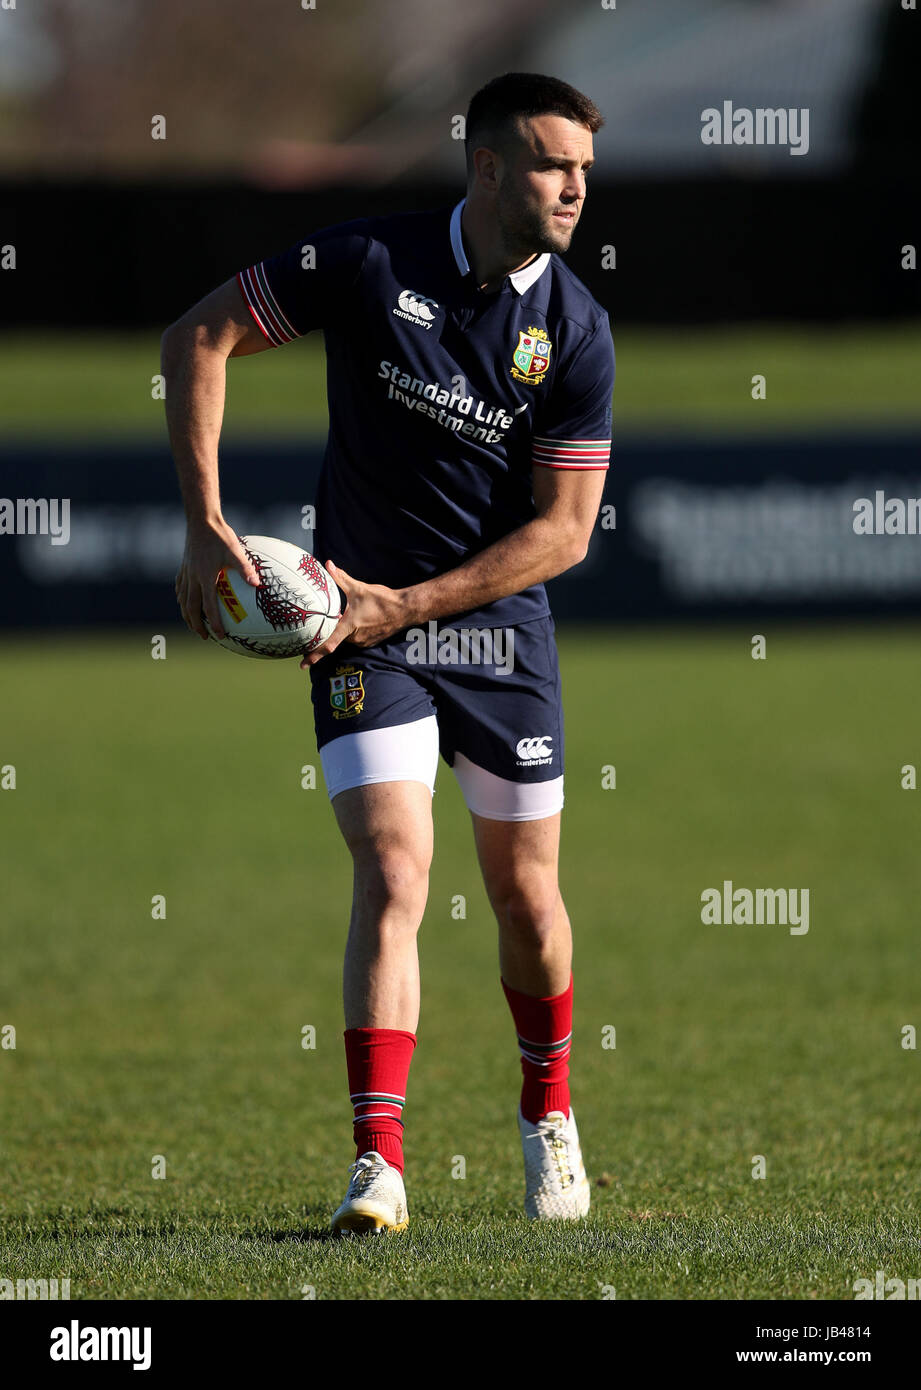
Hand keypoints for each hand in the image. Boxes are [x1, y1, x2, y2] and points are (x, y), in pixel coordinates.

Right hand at [175, 517, 259, 638]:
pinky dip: (182, 599)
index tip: (221, 635)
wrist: (201, 519)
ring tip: (193, 625)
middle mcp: (192, 578)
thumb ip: (245, 568)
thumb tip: (258, 584)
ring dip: (187, 615)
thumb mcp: (236, 551)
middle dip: (197, 625)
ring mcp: (186, 572)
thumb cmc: (220, 535)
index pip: (208, 606)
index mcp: (205, 577)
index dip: (214, 623)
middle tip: (205, 637)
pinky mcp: (184, 566)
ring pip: (183, 600)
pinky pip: (180, 588)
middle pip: (191, 608)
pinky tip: (186, 602)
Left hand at [300, 561, 407, 666]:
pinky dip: (351, 631)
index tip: (302, 664)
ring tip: (339, 621)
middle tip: (313, 634)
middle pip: (335, 639)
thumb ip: (341, 578)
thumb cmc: (382, 600)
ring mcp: (363, 641)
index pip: (328, 644)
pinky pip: (355, 637)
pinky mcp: (370, 641)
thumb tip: (328, 564)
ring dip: (341, 631)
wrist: (405, 609)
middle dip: (326, 636)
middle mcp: (355, 637)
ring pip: (345, 637)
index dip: (314, 656)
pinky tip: (355, 621)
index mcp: (349, 626)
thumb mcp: (359, 588)